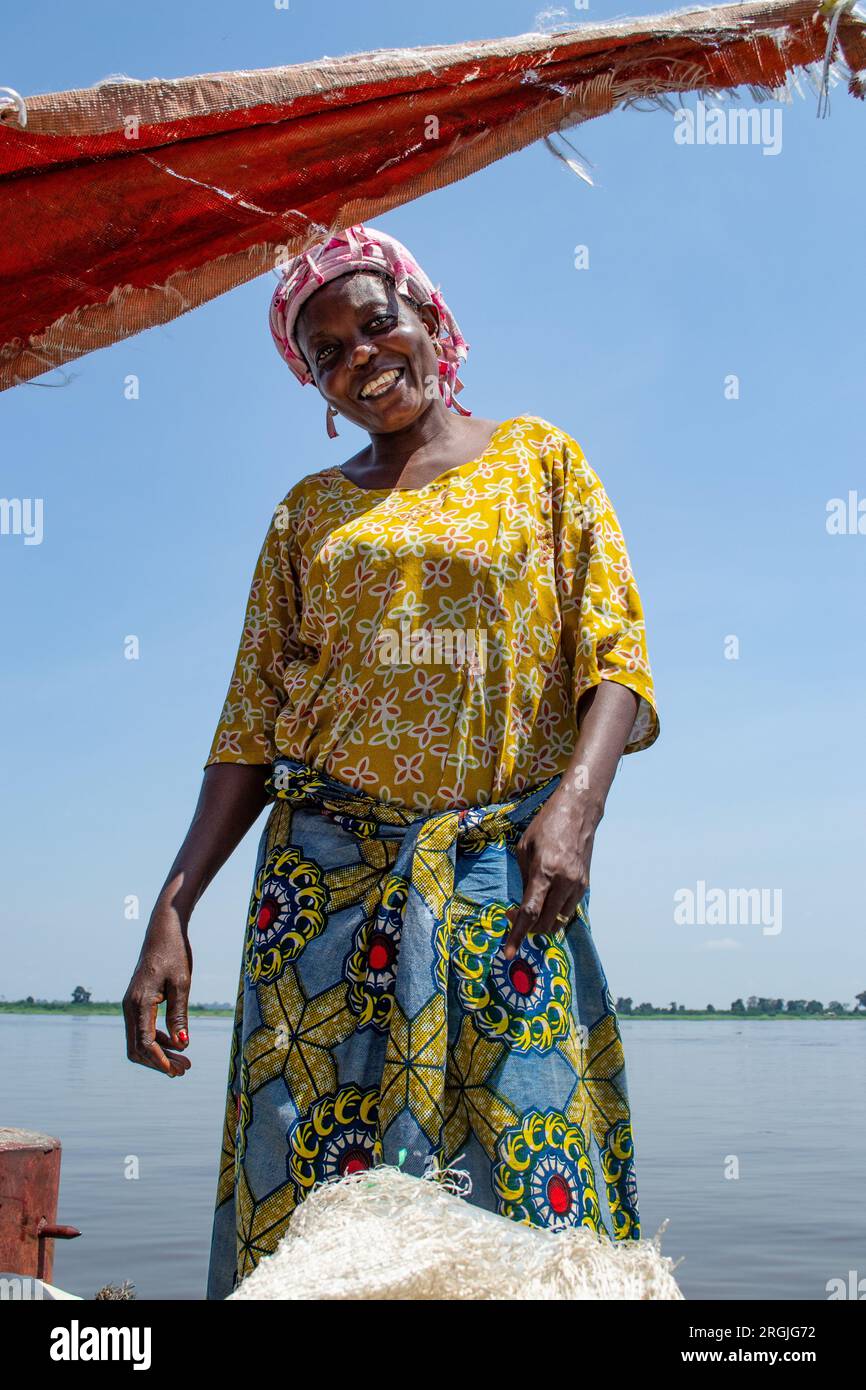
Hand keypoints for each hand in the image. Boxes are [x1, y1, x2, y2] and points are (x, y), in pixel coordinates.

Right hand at [123, 898, 192, 1076]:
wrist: (163, 930)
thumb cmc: (174, 953)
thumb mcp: (181, 984)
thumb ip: (179, 1015)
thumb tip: (182, 1044)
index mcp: (139, 1003)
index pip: (144, 1043)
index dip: (159, 1061)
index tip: (176, 1071)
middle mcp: (129, 1006)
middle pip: (138, 1048)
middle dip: (159, 1062)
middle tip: (184, 1069)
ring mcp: (130, 1004)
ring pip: (138, 1041)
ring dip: (159, 1053)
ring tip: (184, 1062)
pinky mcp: (136, 1001)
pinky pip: (142, 1029)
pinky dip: (157, 1040)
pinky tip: (176, 1042)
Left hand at [503, 785, 600, 958]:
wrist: (578, 813)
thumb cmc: (545, 826)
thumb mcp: (524, 849)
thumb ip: (524, 879)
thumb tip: (522, 904)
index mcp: (544, 872)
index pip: (529, 912)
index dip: (517, 935)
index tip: (509, 953)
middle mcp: (564, 882)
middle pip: (544, 923)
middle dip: (527, 929)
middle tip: (513, 917)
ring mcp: (577, 885)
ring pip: (558, 921)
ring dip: (541, 923)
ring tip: (529, 910)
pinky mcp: (585, 885)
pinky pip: (567, 910)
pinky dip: (554, 914)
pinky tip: (545, 903)